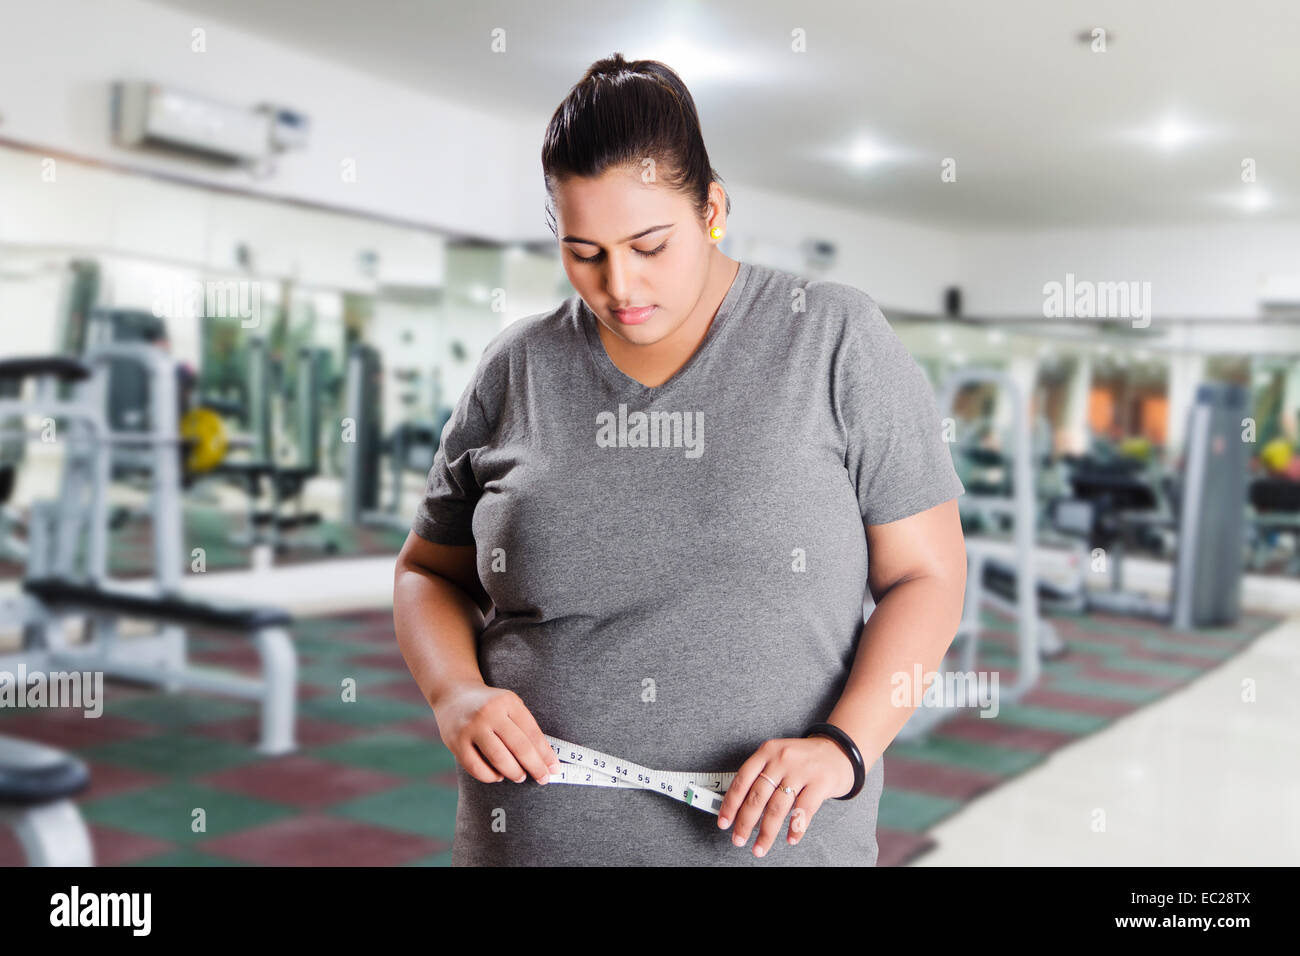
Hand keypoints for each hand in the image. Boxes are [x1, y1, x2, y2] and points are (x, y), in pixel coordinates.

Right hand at [431, 682, 561, 784]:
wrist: (452, 694)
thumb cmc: (489, 705)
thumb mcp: (509, 705)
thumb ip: (524, 727)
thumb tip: (544, 759)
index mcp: (507, 701)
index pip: (532, 732)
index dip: (545, 754)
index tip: (555, 768)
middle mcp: (489, 712)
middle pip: (519, 746)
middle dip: (535, 766)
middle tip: (543, 778)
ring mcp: (471, 727)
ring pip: (499, 759)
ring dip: (514, 772)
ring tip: (520, 776)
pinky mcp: (456, 742)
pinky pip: (476, 768)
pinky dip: (491, 776)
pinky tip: (498, 776)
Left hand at [716, 735, 854, 857]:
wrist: (839, 750)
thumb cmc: (804, 758)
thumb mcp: (778, 756)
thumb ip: (762, 775)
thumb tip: (740, 808)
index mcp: (767, 751)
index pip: (742, 780)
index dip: (730, 804)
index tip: (724, 822)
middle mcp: (782, 759)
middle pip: (758, 796)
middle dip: (745, 822)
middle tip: (738, 840)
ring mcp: (802, 770)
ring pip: (778, 807)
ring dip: (767, 832)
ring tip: (760, 848)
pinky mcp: (821, 782)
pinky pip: (804, 810)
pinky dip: (795, 828)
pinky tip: (790, 839)